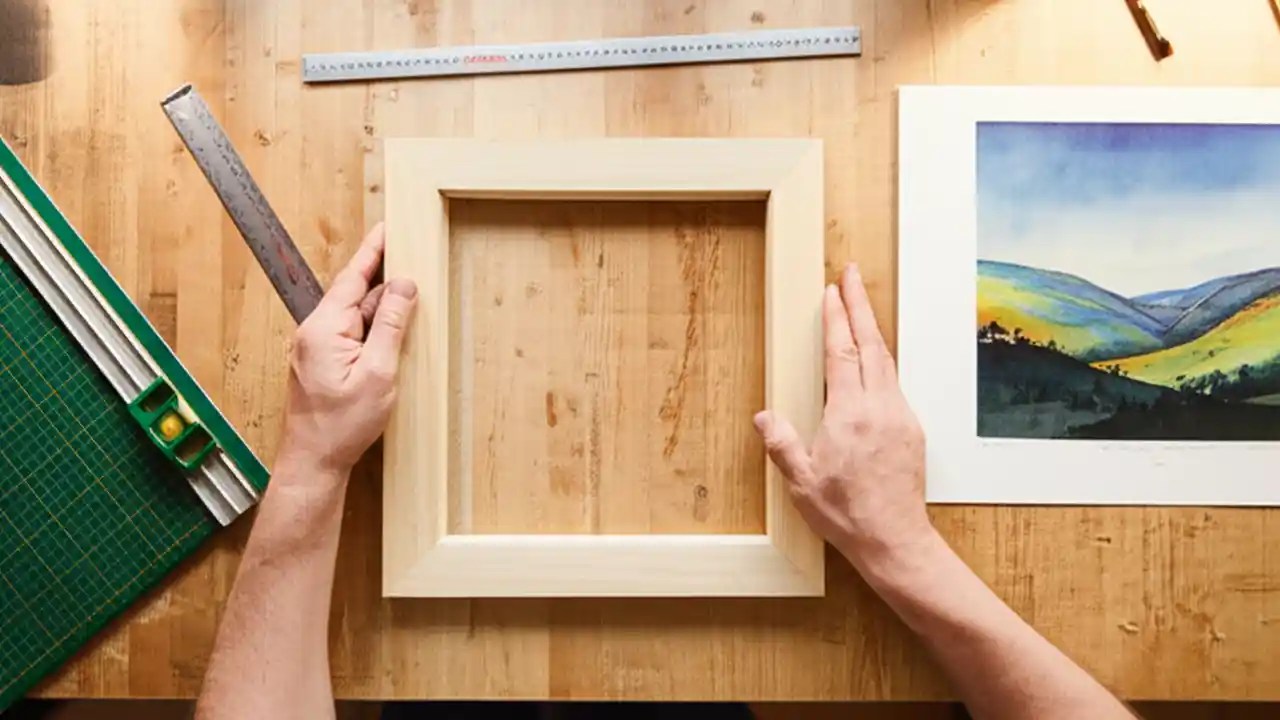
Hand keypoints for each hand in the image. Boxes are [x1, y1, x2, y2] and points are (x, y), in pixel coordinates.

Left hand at [280, 223, 417, 477]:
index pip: (353, 278)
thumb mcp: (378, 373)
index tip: (388, 228)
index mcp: (324, 328)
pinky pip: (350, 333)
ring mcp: (315, 347)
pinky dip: (372, 328)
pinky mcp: (321, 361)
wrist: (314, 460)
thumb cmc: (342, 425)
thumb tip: (403, 288)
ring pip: (355, 315)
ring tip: (410, 301)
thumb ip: (391, 326)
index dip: (373, 251)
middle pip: (355, 294)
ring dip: (381, 309)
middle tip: (411, 260)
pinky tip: (392, 333)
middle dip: (384, 279)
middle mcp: (314, 332)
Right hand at [753, 264, 934, 567]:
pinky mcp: (911, 430)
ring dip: (872, 329)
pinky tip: (873, 361)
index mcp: (850, 413)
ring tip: (860, 308)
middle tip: (851, 275)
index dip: (836, 317)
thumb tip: (765, 417)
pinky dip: (881, 359)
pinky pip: (894, 382)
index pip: (842, 352)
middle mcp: (881, 407)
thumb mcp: (800, 482)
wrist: (895, 541)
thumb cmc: (848, 514)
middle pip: (871, 343)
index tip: (832, 291)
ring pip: (886, 360)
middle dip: (860, 305)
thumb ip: (782, 444)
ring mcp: (900, 416)